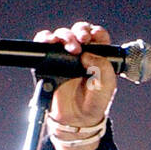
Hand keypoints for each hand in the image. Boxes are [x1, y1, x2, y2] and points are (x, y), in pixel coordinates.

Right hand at [33, 21, 116, 149]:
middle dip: (79, 31)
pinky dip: (44, 38)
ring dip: (64, 36)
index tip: (92, 37)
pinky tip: (49, 42)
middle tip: (81, 41)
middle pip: (78, 30)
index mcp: (98, 55)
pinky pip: (44, 43)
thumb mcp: (107, 87)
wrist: (76, 119)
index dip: (95, 32)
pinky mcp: (49, 61)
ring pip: (62, 34)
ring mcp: (64, 55)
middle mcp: (81, 52)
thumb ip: (103, 68)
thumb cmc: (94, 102)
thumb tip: (87, 54)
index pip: (97, 35)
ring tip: (70, 48)